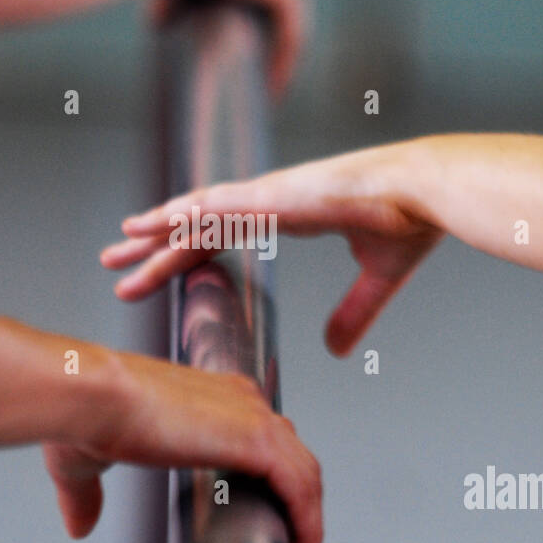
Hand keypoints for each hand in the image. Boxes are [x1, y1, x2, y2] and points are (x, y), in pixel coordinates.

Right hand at [44, 351, 322, 542]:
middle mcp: (243, 401)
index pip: (268, 439)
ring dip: (310, 529)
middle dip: (300, 511)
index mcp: (214, 396)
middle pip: (295, 459)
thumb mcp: (86, 462)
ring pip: (306, 478)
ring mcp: (255, 418)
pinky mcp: (258, 440)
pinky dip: (309, 528)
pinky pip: (302, 491)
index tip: (273, 524)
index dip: (277, 483)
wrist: (92, 397)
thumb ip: (86, 494)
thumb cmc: (87, 415)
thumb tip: (79, 527)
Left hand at [101, 147, 441, 354]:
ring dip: (154, 232)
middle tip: (116, 261)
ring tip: (117, 245)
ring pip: (194, 215)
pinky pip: (213, 206)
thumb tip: (335, 349)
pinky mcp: (272, 195)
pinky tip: (150, 223)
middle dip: (153, 246)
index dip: (185, 252)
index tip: (154, 266)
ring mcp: (267, 195)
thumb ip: (352, 314)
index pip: (220, 235)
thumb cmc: (409, 221)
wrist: (426, 193)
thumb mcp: (376, 279)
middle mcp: (268, 201)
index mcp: (287, 214)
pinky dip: (178, 214)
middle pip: (194, 227)